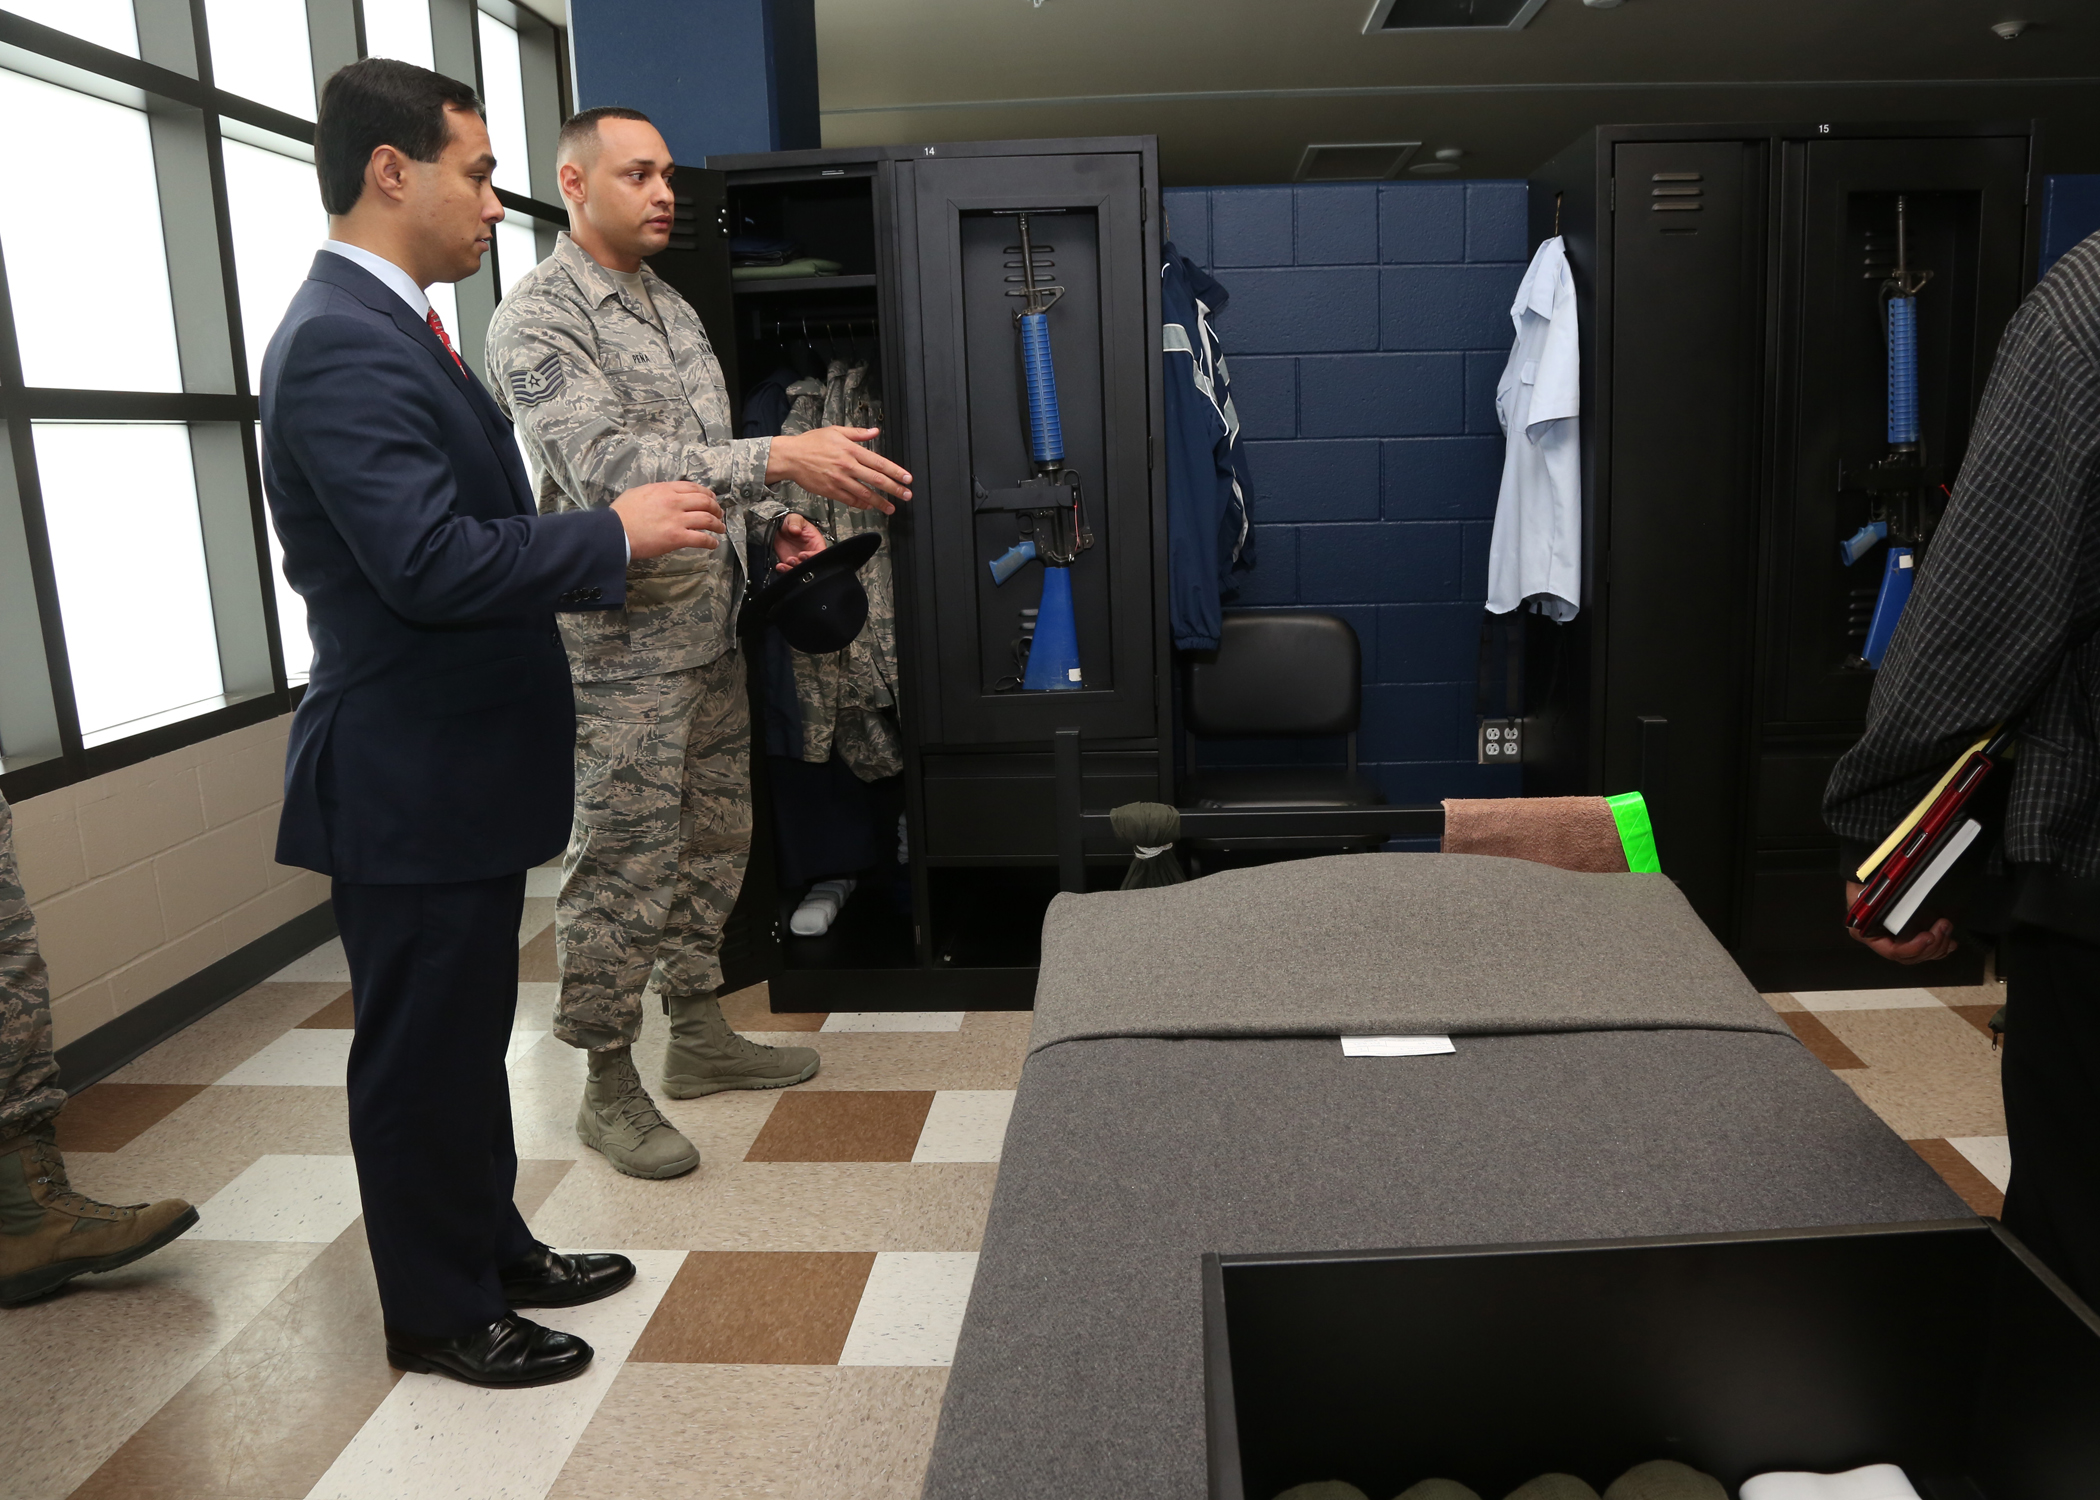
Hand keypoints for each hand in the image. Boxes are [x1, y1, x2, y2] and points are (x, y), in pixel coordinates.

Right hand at [610, 481, 724, 559]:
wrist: (614, 531)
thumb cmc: (621, 514)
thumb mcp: (638, 493)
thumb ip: (655, 492)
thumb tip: (663, 495)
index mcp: (664, 489)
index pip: (693, 488)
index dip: (706, 493)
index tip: (711, 498)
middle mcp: (674, 502)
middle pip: (705, 501)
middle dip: (715, 508)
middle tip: (719, 514)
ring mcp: (677, 520)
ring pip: (707, 519)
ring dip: (717, 524)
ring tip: (720, 529)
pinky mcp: (676, 537)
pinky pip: (701, 538)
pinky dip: (711, 541)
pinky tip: (713, 544)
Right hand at [767, 426, 912, 513]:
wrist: (791, 457)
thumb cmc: (811, 442)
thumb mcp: (835, 431)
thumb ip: (857, 433)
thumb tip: (875, 431)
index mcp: (851, 450)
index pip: (879, 462)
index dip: (895, 471)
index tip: (907, 478)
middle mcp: (847, 466)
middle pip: (876, 479)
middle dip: (894, 489)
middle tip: (907, 495)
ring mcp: (839, 480)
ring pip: (865, 493)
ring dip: (880, 502)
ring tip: (892, 507)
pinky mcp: (831, 491)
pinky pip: (850, 499)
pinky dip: (861, 504)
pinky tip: (870, 506)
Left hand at [772, 512, 827, 570]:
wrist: (778, 529)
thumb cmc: (791, 523)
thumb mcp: (794, 518)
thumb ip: (796, 522)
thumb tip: (796, 530)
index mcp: (816, 542)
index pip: (820, 553)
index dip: (813, 556)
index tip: (803, 554)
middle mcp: (809, 553)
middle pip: (811, 564)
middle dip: (802, 564)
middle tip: (793, 559)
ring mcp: (800, 559)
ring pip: (800, 569)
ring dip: (793, 568)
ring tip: (786, 561)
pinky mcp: (790, 564)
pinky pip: (789, 570)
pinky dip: (785, 570)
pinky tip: (780, 566)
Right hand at [1845, 880, 1957, 963]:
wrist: (1870, 872)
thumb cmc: (1867, 879)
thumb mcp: (1867, 885)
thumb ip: (1876, 894)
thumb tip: (1887, 896)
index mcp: (1868, 932)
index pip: (1892, 951)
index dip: (1913, 947)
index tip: (1928, 936)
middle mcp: (1882, 939)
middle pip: (1910, 956)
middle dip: (1931, 945)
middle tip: (1943, 927)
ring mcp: (1897, 939)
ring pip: (1920, 954)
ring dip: (1938, 945)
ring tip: (1947, 928)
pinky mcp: (1909, 935)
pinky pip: (1925, 949)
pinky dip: (1939, 947)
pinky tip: (1949, 942)